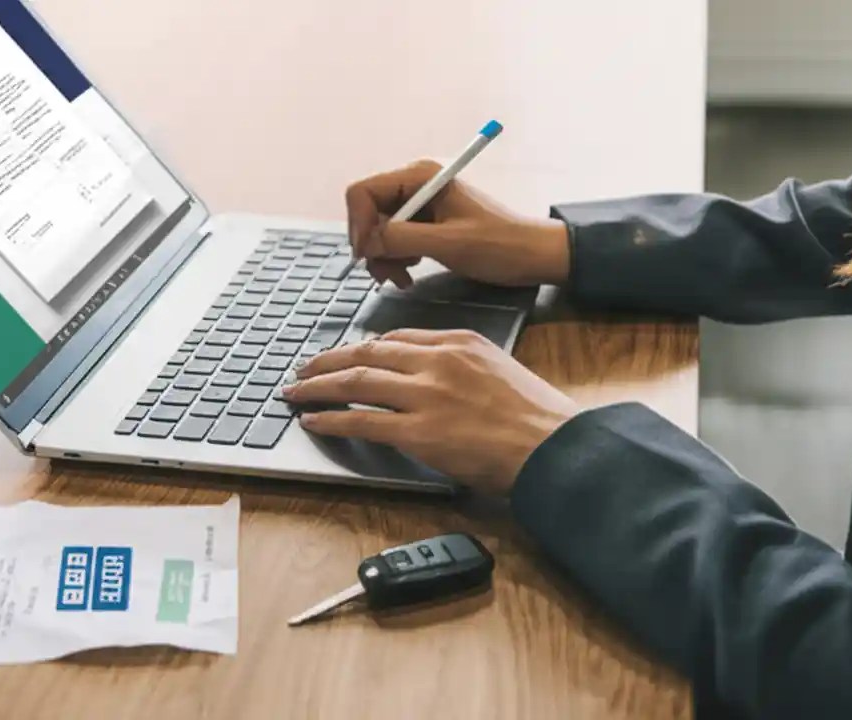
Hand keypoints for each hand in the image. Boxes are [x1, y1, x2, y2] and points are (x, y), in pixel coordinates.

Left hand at [282, 329, 580, 493]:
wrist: (554, 447)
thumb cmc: (538, 420)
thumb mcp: (501, 372)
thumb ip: (464, 369)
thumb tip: (438, 384)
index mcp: (460, 342)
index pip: (397, 339)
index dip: (363, 349)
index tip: (347, 356)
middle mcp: (438, 360)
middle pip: (367, 353)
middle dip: (329, 360)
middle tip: (305, 368)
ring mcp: (426, 395)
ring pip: (356, 381)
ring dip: (318, 386)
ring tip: (296, 392)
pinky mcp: (419, 431)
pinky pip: (361, 421)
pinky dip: (330, 420)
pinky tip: (313, 421)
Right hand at [345, 160, 570, 288]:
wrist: (533, 255)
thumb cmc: (499, 245)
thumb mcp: (448, 243)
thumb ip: (402, 239)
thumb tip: (365, 244)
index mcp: (419, 176)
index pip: (362, 191)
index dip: (359, 224)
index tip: (368, 256)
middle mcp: (415, 184)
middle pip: (368, 212)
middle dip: (372, 246)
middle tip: (388, 276)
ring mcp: (419, 204)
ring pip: (378, 229)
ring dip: (384, 257)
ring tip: (403, 279)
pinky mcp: (425, 223)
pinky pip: (394, 238)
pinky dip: (396, 258)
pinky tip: (410, 274)